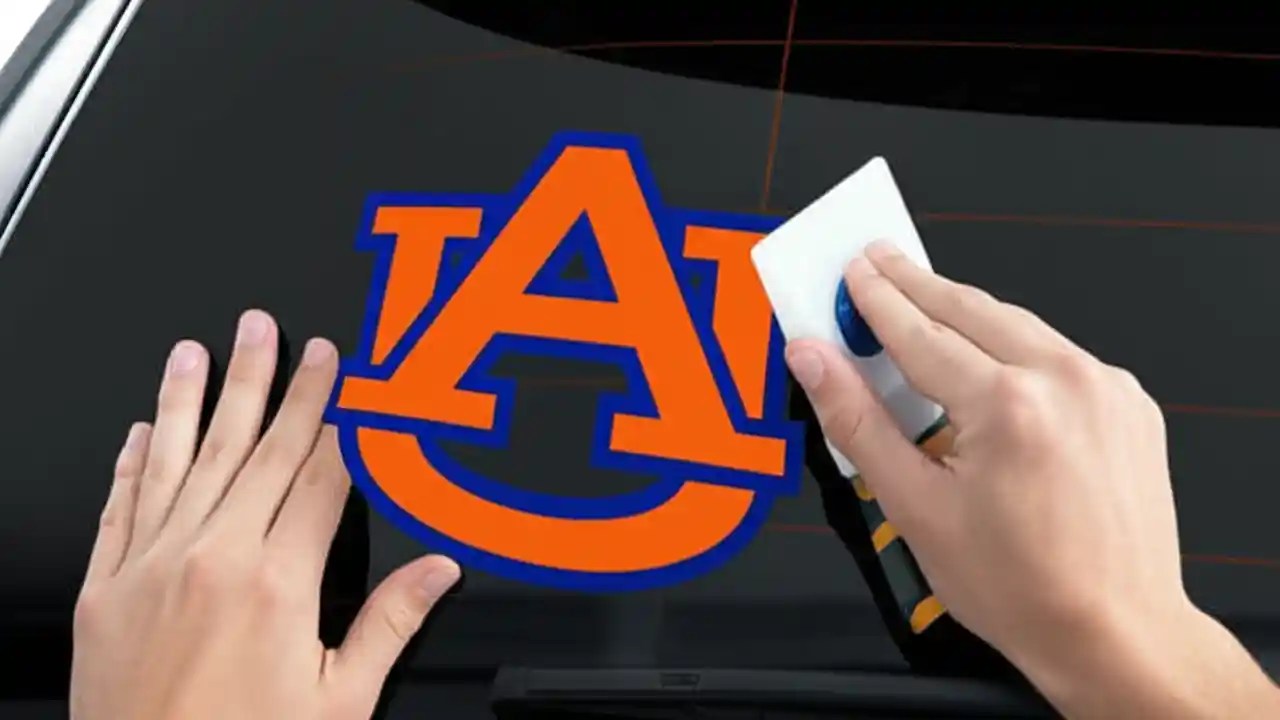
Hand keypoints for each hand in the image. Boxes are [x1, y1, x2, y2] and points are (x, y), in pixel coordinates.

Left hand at [71, 310, 460, 719]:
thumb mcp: (339, 700)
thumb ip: (390, 623)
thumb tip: (438, 571)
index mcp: (276, 584)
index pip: (317, 477)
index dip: (337, 421)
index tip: (349, 379)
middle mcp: (210, 561)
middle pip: (254, 451)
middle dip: (279, 387)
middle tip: (288, 338)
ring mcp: (150, 570)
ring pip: (181, 460)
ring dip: (196, 396)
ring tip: (206, 347)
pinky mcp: (103, 592)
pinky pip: (121, 506)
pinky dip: (132, 462)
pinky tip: (141, 427)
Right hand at [786, 242, 1277, 718]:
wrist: (1114, 632)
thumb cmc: (1024, 588)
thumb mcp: (914, 508)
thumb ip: (858, 422)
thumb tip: (816, 362)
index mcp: (1009, 407)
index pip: (921, 333)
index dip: (877, 300)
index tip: (853, 274)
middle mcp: (1066, 383)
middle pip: (971, 310)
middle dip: (917, 282)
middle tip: (879, 260)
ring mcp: (1106, 390)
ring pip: (1019, 326)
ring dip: (966, 310)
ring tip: (922, 298)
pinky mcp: (1129, 405)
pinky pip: (1058, 355)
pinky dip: (1016, 346)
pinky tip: (987, 357)